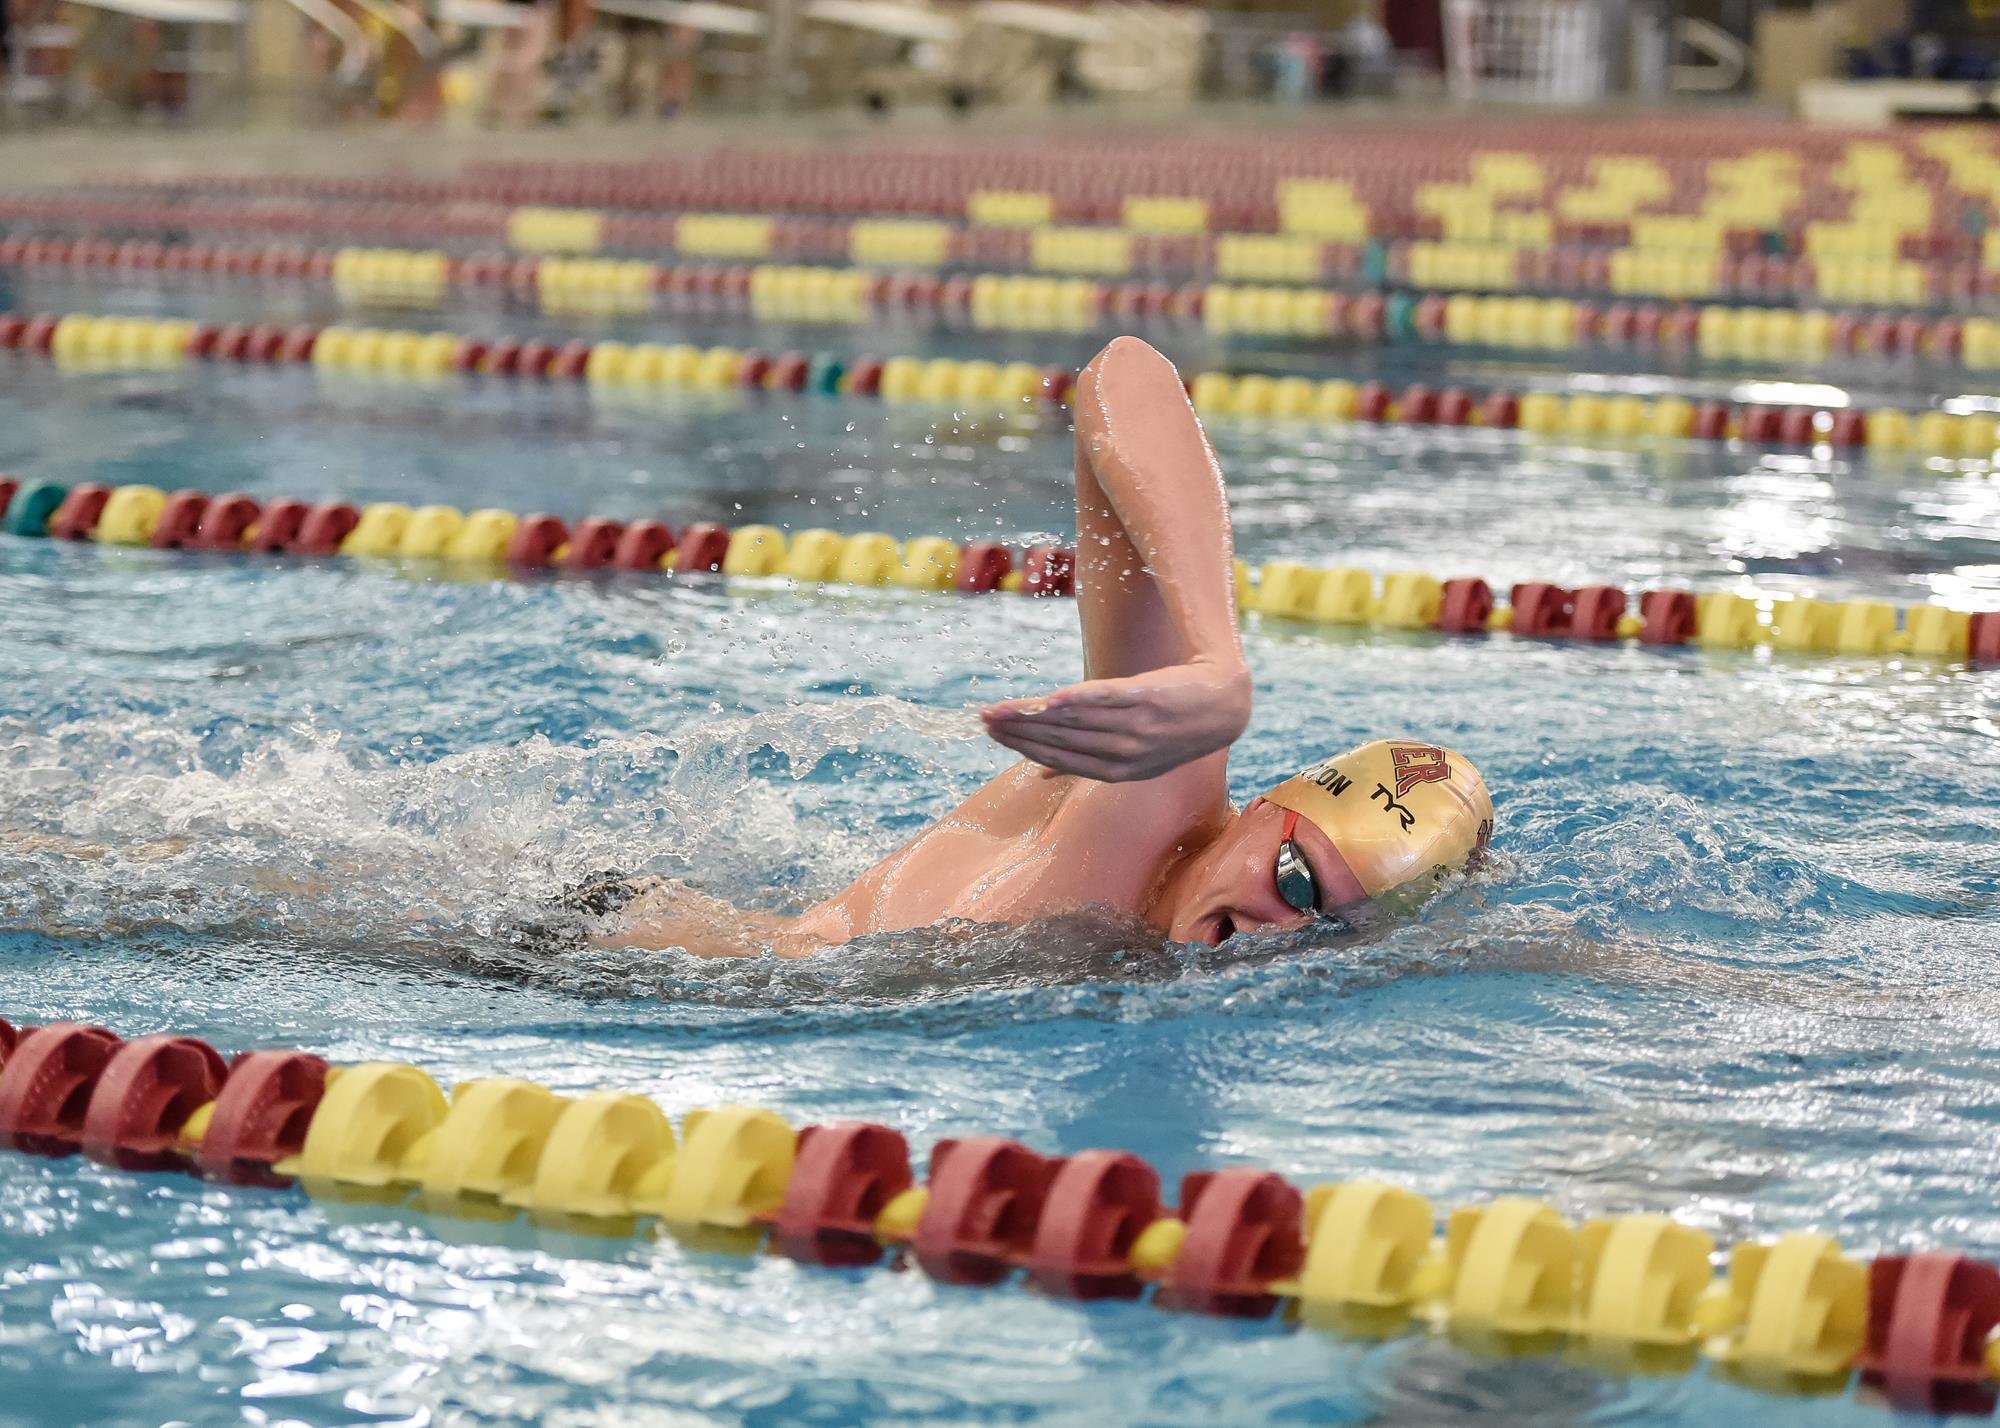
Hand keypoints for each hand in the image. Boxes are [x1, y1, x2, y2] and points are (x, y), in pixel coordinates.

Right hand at [979, 661, 1250, 782]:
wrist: (1226, 702)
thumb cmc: (1173, 726)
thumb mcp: (1135, 755)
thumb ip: (1088, 762)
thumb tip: (1041, 775)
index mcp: (1120, 771)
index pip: (1062, 758)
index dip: (1025, 746)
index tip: (993, 733)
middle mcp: (1128, 753)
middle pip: (1063, 740)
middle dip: (1020, 731)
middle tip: (984, 719)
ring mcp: (1140, 726)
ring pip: (1077, 721)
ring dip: (1035, 715)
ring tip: (1001, 708)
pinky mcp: (1151, 697)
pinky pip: (1109, 700)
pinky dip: (1080, 701)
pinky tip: (1051, 700)